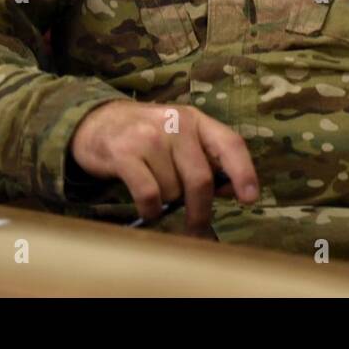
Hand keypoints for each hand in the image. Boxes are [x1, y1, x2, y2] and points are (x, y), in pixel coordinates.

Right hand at [70, 101, 259, 233]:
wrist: (98, 123)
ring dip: (168, 202)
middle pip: (201, 178)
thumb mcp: (181, 137)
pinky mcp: (124, 152)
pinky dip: (150, 209)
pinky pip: (149, 194)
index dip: (244, 172)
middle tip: (197, 228)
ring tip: (157, 192)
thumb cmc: (147, 135)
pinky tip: (147, 207)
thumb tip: (230, 191)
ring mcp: (149, 136)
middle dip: (200, 209)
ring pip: (173, 190)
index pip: (230, 144)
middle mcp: (177, 123)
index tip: (250, 198)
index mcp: (197, 120)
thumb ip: (206, 158)